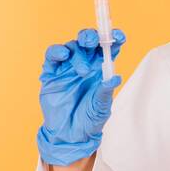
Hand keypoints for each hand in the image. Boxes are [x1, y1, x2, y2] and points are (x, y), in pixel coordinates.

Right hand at [36, 28, 126, 165]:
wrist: (69, 135)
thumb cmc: (89, 120)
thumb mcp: (100, 108)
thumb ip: (105, 92)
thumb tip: (116, 77)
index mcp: (101, 69)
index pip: (109, 47)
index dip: (113, 38)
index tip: (118, 36)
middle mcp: (85, 64)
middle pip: (88, 41)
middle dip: (91, 37)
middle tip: (93, 42)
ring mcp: (67, 67)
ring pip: (72, 47)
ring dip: (77, 52)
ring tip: (81, 70)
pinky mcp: (52, 73)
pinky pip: (52, 55)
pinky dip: (57, 51)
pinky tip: (63, 55)